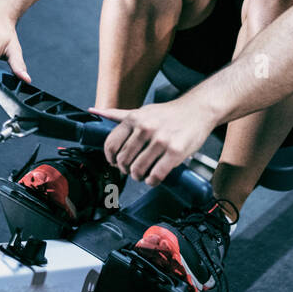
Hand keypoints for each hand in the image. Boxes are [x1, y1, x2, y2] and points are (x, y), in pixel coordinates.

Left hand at [90, 97, 215, 185]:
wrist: (199, 110)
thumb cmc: (168, 113)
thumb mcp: (142, 111)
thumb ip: (118, 114)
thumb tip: (93, 111)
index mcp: (135, 119)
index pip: (111, 144)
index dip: (111, 158)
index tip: (115, 163)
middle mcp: (146, 128)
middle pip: (123, 160)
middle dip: (125, 169)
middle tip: (131, 170)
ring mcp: (161, 140)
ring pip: (138, 169)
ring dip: (138, 177)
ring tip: (143, 175)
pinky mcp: (176, 151)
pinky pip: (156, 175)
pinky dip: (152, 181)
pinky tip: (154, 178)